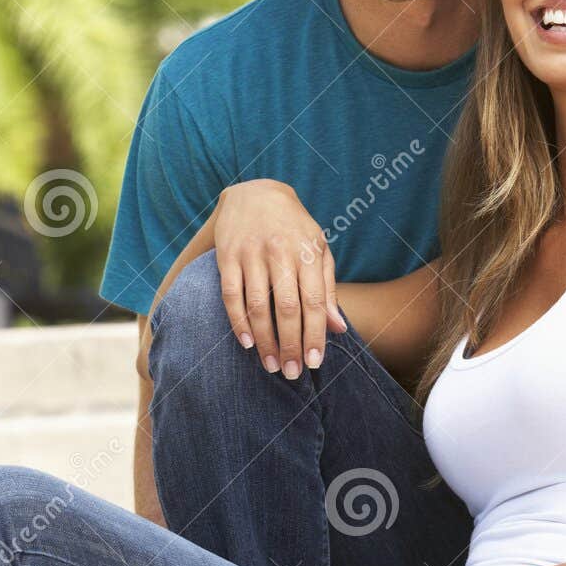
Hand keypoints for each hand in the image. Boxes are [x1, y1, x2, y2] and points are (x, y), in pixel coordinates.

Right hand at [214, 180, 345, 378]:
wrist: (256, 192)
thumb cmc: (295, 229)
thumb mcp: (319, 251)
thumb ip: (327, 289)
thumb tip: (338, 329)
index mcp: (308, 252)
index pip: (315, 302)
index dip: (315, 335)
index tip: (313, 363)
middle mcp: (281, 253)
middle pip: (287, 308)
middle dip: (291, 344)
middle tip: (291, 373)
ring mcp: (252, 253)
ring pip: (258, 305)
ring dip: (264, 340)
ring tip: (271, 365)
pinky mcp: (227, 255)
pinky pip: (231, 295)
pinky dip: (238, 321)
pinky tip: (246, 343)